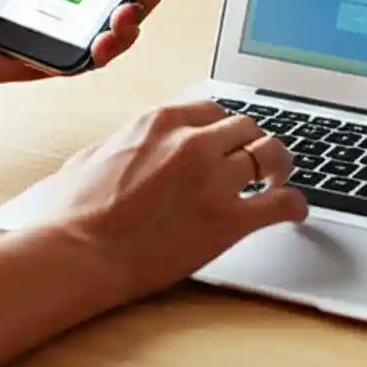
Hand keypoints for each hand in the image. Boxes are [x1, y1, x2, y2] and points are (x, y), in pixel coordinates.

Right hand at [37, 101, 307, 302]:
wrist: (75, 255)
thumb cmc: (71, 215)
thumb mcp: (93, 156)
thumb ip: (125, 142)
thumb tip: (133, 144)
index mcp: (162, 121)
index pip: (214, 111)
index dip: (225, 130)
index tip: (228, 144)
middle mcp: (194, 142)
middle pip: (247, 128)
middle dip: (253, 145)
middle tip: (257, 163)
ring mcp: (215, 179)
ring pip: (271, 156)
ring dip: (279, 168)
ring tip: (278, 181)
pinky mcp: (228, 219)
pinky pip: (282, 203)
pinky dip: (295, 205)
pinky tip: (294, 211)